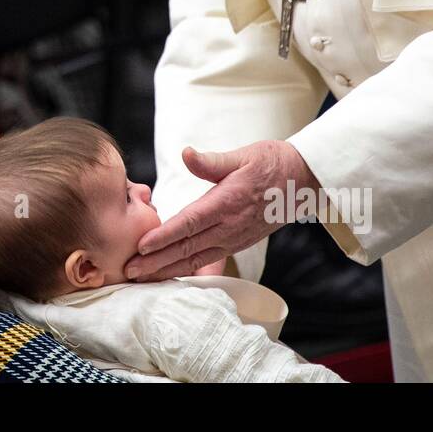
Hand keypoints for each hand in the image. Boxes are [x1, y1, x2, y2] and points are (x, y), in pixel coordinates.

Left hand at [125, 140, 315, 280]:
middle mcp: (230, 226)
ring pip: (196, 259)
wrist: (303, 180)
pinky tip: (170, 274)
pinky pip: (208, 260)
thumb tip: (186, 154)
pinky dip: (187, 269)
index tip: (141, 246)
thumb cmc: (270, 163)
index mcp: (227, 202)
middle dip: (157, 261)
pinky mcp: (237, 242)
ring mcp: (234, 238)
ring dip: (168, 269)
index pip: (189, 223)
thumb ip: (211, 161)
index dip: (164, 236)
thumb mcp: (242, 156)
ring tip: (142, 277)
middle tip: (129, 270)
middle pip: (187, 248)